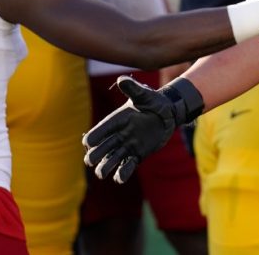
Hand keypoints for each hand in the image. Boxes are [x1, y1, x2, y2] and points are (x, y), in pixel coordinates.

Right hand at [83, 76, 202, 183]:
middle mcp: (120, 134)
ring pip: (113, 158)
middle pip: (104, 146)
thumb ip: (133, 89)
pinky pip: (128, 165)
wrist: (169, 113)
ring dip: (106, 166)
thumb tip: (121, 79)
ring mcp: (128, 145)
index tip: (89, 142)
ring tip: (101, 173)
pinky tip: (119, 178)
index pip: (102, 129)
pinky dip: (124, 172)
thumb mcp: (145, 95)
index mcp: (118, 120)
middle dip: (96, 154)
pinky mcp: (138, 154)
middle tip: (90, 161)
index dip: (94, 136)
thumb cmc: (155, 102)